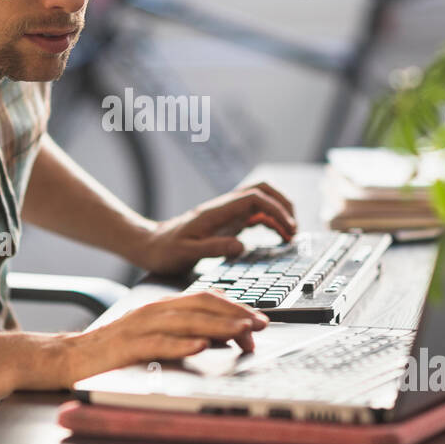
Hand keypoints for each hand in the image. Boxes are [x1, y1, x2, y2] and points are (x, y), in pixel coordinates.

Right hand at [65, 291, 269, 382]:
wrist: (69, 357)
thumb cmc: (115, 351)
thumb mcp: (154, 336)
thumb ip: (183, 332)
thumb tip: (220, 337)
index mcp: (162, 307)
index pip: (205, 298)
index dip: (234, 306)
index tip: (259, 319)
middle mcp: (153, 311)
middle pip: (200, 305)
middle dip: (234, 313)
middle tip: (261, 325)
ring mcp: (139, 327)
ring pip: (185, 321)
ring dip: (217, 325)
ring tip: (242, 331)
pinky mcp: (127, 347)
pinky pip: (158, 344)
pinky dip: (181, 344)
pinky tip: (200, 346)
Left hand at [129, 182, 297, 274]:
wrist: (150, 246)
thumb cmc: (165, 251)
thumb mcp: (186, 253)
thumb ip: (213, 248)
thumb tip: (241, 246)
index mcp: (216, 212)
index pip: (254, 197)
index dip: (275, 209)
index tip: (288, 228)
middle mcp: (224, 208)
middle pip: (262, 190)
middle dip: (283, 204)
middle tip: (294, 228)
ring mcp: (227, 214)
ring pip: (261, 201)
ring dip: (279, 213)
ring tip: (290, 235)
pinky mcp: (227, 223)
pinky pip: (255, 216)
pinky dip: (271, 223)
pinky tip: (277, 237)